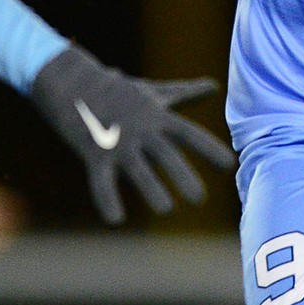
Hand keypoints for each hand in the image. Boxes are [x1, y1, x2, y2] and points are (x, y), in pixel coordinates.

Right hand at [27, 44, 235, 223]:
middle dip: (182, 174)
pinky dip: (107, 199)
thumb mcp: (155, 92)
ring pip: (136, 168)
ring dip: (150, 187)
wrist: (73, 84)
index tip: (230, 165)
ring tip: (166, 208)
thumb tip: (214, 87)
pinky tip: (116, 221)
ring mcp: (117, 142)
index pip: (189, 134)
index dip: (209, 149)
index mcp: (158, 117)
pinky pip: (101, 180)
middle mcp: (140, 130)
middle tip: (199, 198)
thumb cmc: (120, 91)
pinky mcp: (93, 154)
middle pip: (165, 153)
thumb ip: (186, 93)